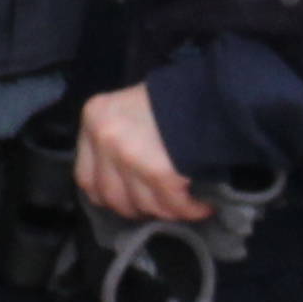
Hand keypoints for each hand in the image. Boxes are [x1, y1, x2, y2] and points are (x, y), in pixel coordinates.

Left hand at [72, 86, 206, 224]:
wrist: (216, 90)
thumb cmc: (175, 99)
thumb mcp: (131, 109)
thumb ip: (117, 140)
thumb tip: (121, 183)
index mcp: (95, 117)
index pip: (86, 177)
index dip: (109, 193)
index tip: (130, 197)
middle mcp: (105, 136)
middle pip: (111, 196)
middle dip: (137, 207)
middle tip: (159, 204)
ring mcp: (129, 155)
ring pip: (141, 204)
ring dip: (166, 211)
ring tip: (185, 206)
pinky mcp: (159, 171)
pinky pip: (171, 204)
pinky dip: (188, 210)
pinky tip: (202, 207)